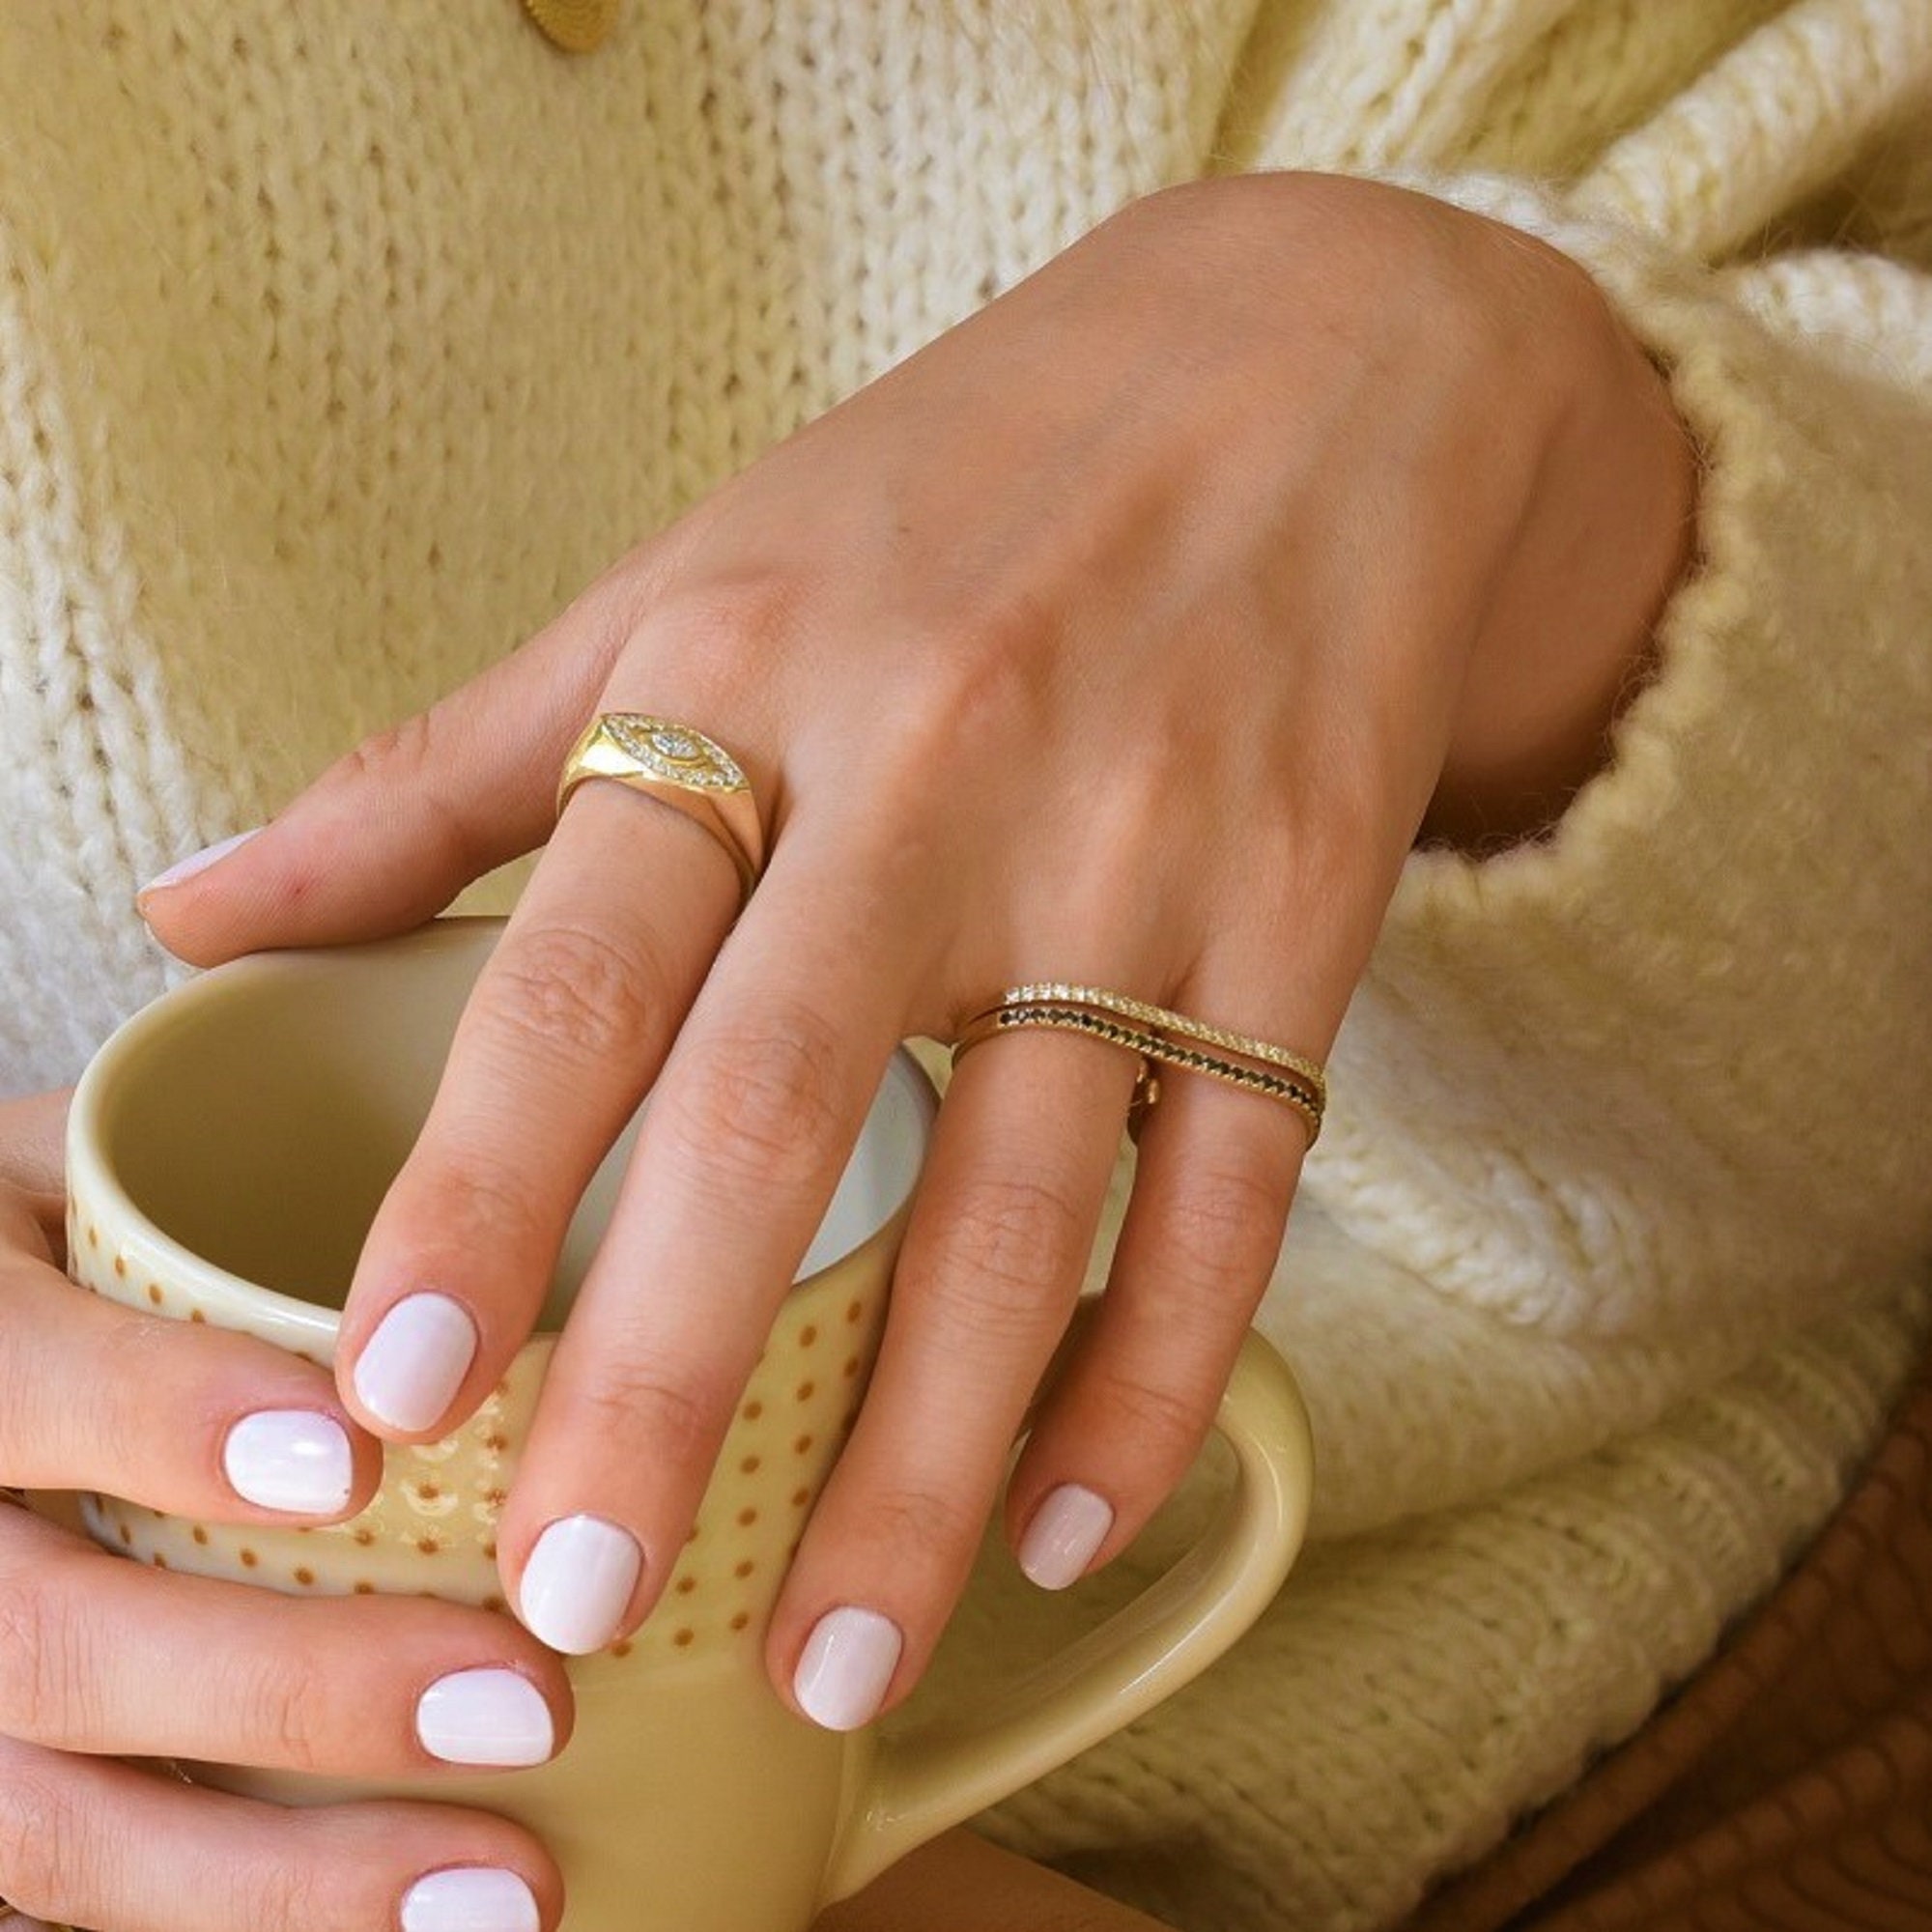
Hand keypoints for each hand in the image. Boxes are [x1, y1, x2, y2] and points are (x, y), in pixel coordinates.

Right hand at [0, 1091, 571, 1931]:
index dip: (167, 1420)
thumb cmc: (51, 1249)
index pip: (16, 1375)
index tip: (356, 1464)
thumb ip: (221, 1192)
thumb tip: (497, 1166)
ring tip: (512, 1897)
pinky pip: (67, 1885)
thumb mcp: (91, 1176)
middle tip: (528, 1704)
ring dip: (286, 1889)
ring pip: (45, 1828)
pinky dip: (242, 1929)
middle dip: (291, 1694)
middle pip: (43, 1647)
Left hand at [142, 173, 1694, 1728]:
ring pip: (1025, 1197)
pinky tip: (1074, 1520)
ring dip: (928, 1453)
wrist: (1310, 370)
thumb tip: (199, 912)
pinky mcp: (1302, 920)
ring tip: (831, 1661)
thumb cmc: (964, 483)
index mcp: (758, 667)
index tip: (386, 1394)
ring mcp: (1140, 852)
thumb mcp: (694, 566)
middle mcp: (945, 770)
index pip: (585, 954)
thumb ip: (454, 759)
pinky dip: (1157, 1368)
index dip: (480, 1182)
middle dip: (676, 1372)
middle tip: (573, 1601)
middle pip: (792, 1108)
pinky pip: (1232, 1188)